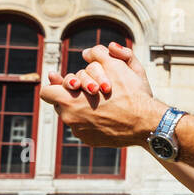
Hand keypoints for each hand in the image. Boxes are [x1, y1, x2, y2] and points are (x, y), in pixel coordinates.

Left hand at [41, 47, 166, 147]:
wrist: (146, 122)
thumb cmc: (132, 93)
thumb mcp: (116, 65)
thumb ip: (98, 54)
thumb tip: (86, 53)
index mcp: (68, 99)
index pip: (47, 91)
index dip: (57, 84)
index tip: (68, 83)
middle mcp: (69, 118)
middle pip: (61, 103)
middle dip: (72, 95)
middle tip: (90, 90)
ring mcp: (80, 132)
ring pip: (74, 116)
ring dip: (83, 109)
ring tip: (102, 103)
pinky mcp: (91, 141)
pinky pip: (85, 129)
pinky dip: (93, 122)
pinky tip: (109, 116)